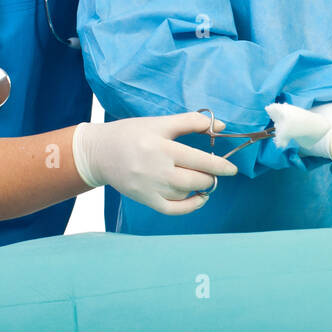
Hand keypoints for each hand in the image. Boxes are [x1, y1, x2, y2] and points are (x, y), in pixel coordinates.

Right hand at [72, 112, 238, 215]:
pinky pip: (172, 209)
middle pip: (195, 180)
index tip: (232, 169)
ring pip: (185, 194)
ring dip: (201, 188)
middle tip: (216, 172)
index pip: (199, 160)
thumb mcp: (160, 122)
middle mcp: (156, 169)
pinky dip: (189, 206)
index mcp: (161, 147)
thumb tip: (221, 125)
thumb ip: (191, 122)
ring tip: (205, 180)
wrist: (99, 152)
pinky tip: (199, 198)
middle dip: (211, 177)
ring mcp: (149, 187)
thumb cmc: (132, 133)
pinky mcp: (144, 199)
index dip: (220, 166)